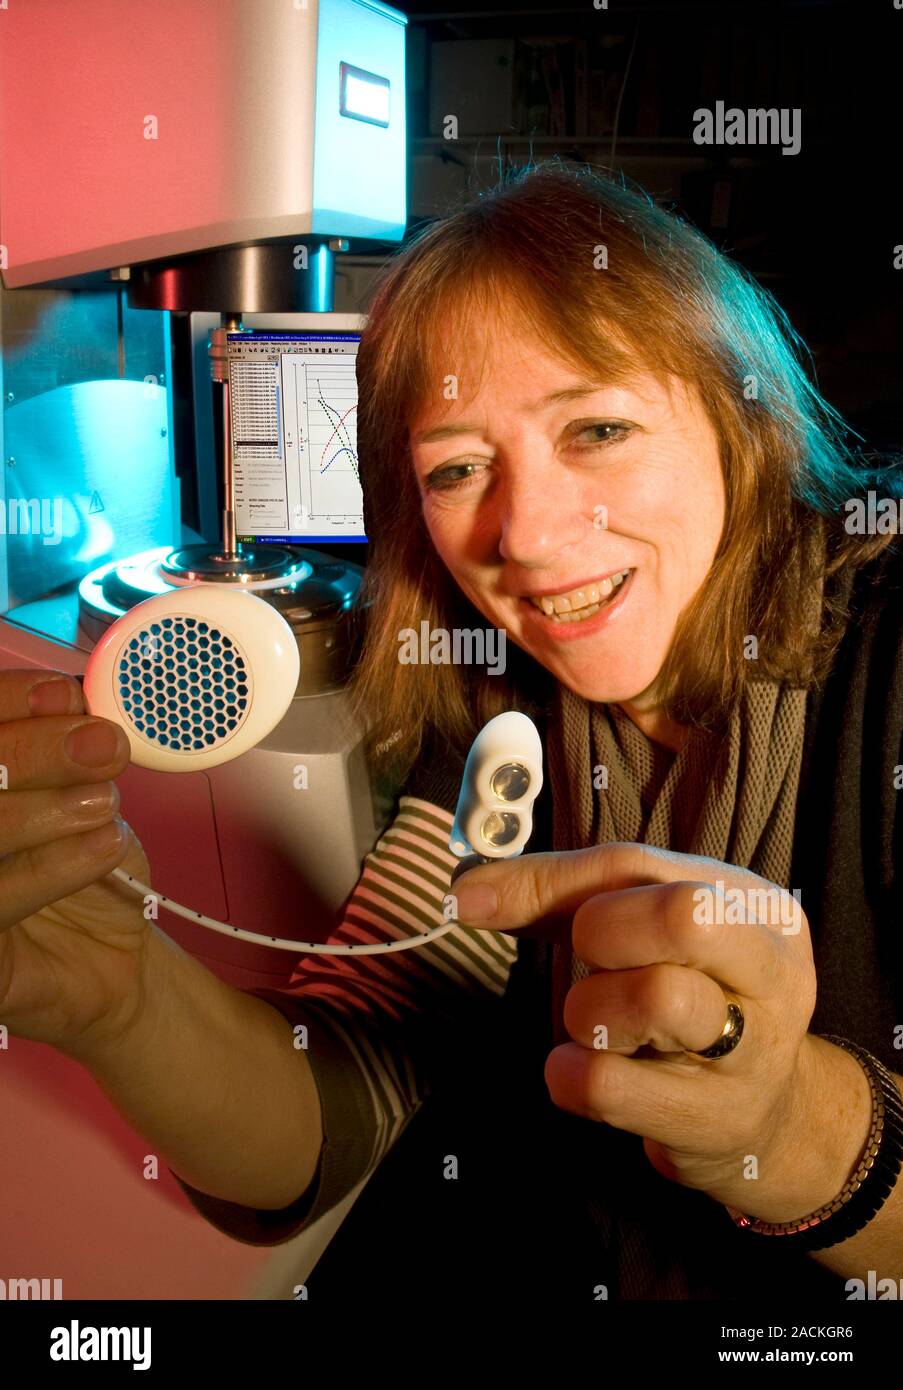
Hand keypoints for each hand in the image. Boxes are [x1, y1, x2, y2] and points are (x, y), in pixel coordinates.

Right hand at [0, 669, 153, 1052]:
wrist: (109, 956)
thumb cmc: (82, 863)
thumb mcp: (83, 792)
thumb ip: (70, 747)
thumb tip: (73, 697)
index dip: (10, 702)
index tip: (67, 695)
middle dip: (32, 750)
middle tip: (103, 747)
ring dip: (45, 809)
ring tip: (104, 804)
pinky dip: (55, 867)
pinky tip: (103, 845)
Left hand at [451, 842, 868, 1218]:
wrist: (761, 1121)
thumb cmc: (689, 1003)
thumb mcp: (647, 936)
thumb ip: (564, 899)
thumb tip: (469, 888)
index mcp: (754, 904)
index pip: (637, 863)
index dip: (547, 879)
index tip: (473, 898)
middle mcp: (772, 970)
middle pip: (683, 916)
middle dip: (602, 935)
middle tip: (591, 965)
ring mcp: (755, 1050)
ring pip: (655, 999)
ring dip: (591, 1013)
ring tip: (604, 1028)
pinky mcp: (716, 1121)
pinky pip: (607, 1084)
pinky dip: (570, 1074)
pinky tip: (586, 1072)